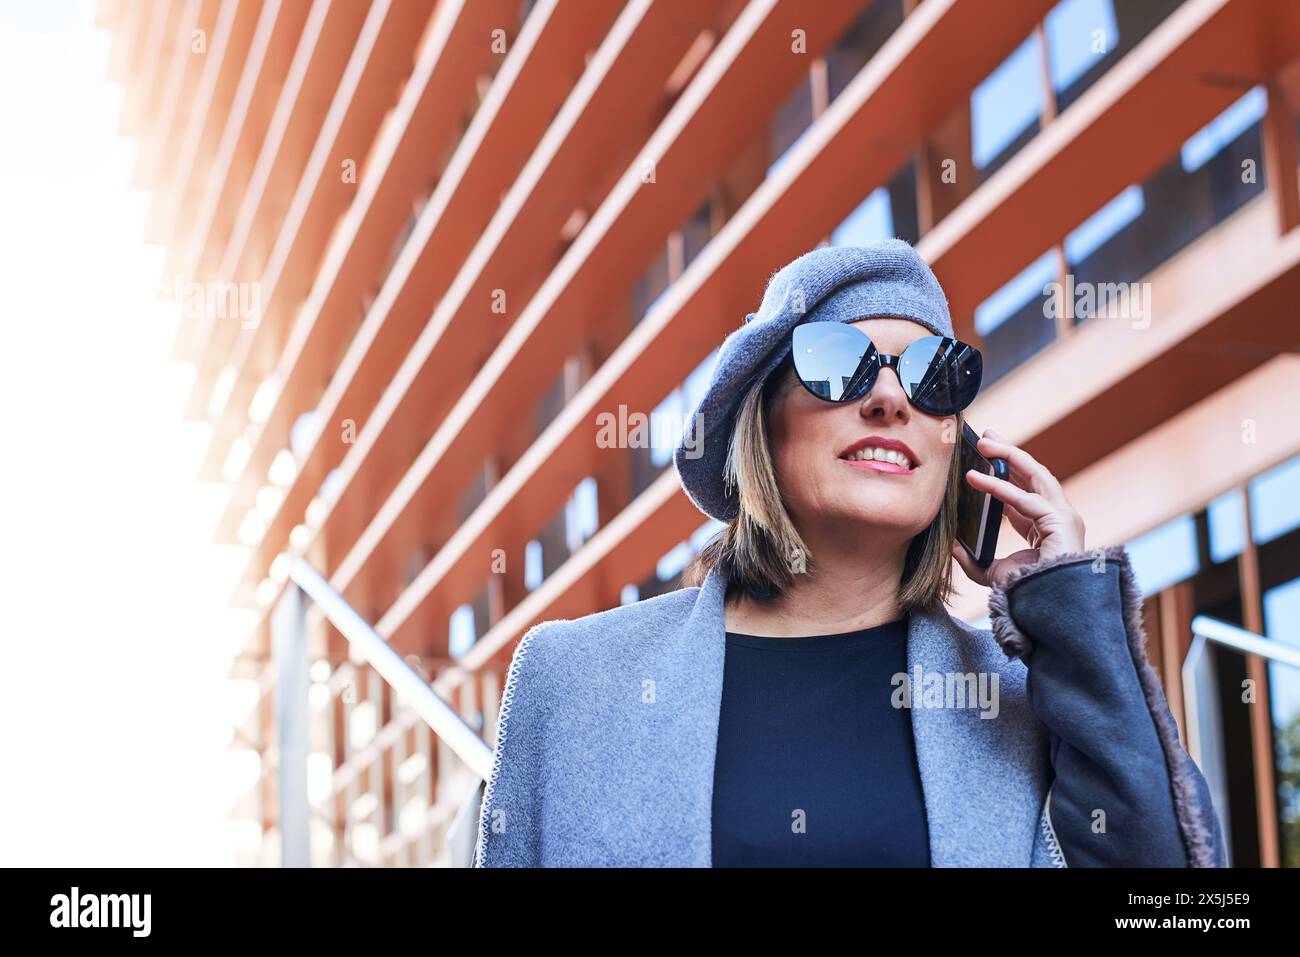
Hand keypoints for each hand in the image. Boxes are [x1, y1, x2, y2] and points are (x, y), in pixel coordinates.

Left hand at [950, 427, 1085, 588]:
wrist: (1048, 611)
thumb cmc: (1027, 593)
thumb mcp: (992, 573)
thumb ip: (973, 560)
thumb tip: (952, 545)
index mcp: (1044, 525)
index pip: (1024, 489)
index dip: (1003, 471)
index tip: (983, 455)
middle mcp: (1057, 516)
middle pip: (1033, 475)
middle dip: (1010, 452)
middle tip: (986, 436)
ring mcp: (1062, 517)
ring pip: (1036, 475)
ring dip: (1010, 455)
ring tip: (984, 442)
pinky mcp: (1060, 523)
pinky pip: (1025, 499)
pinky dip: (999, 487)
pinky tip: (976, 478)